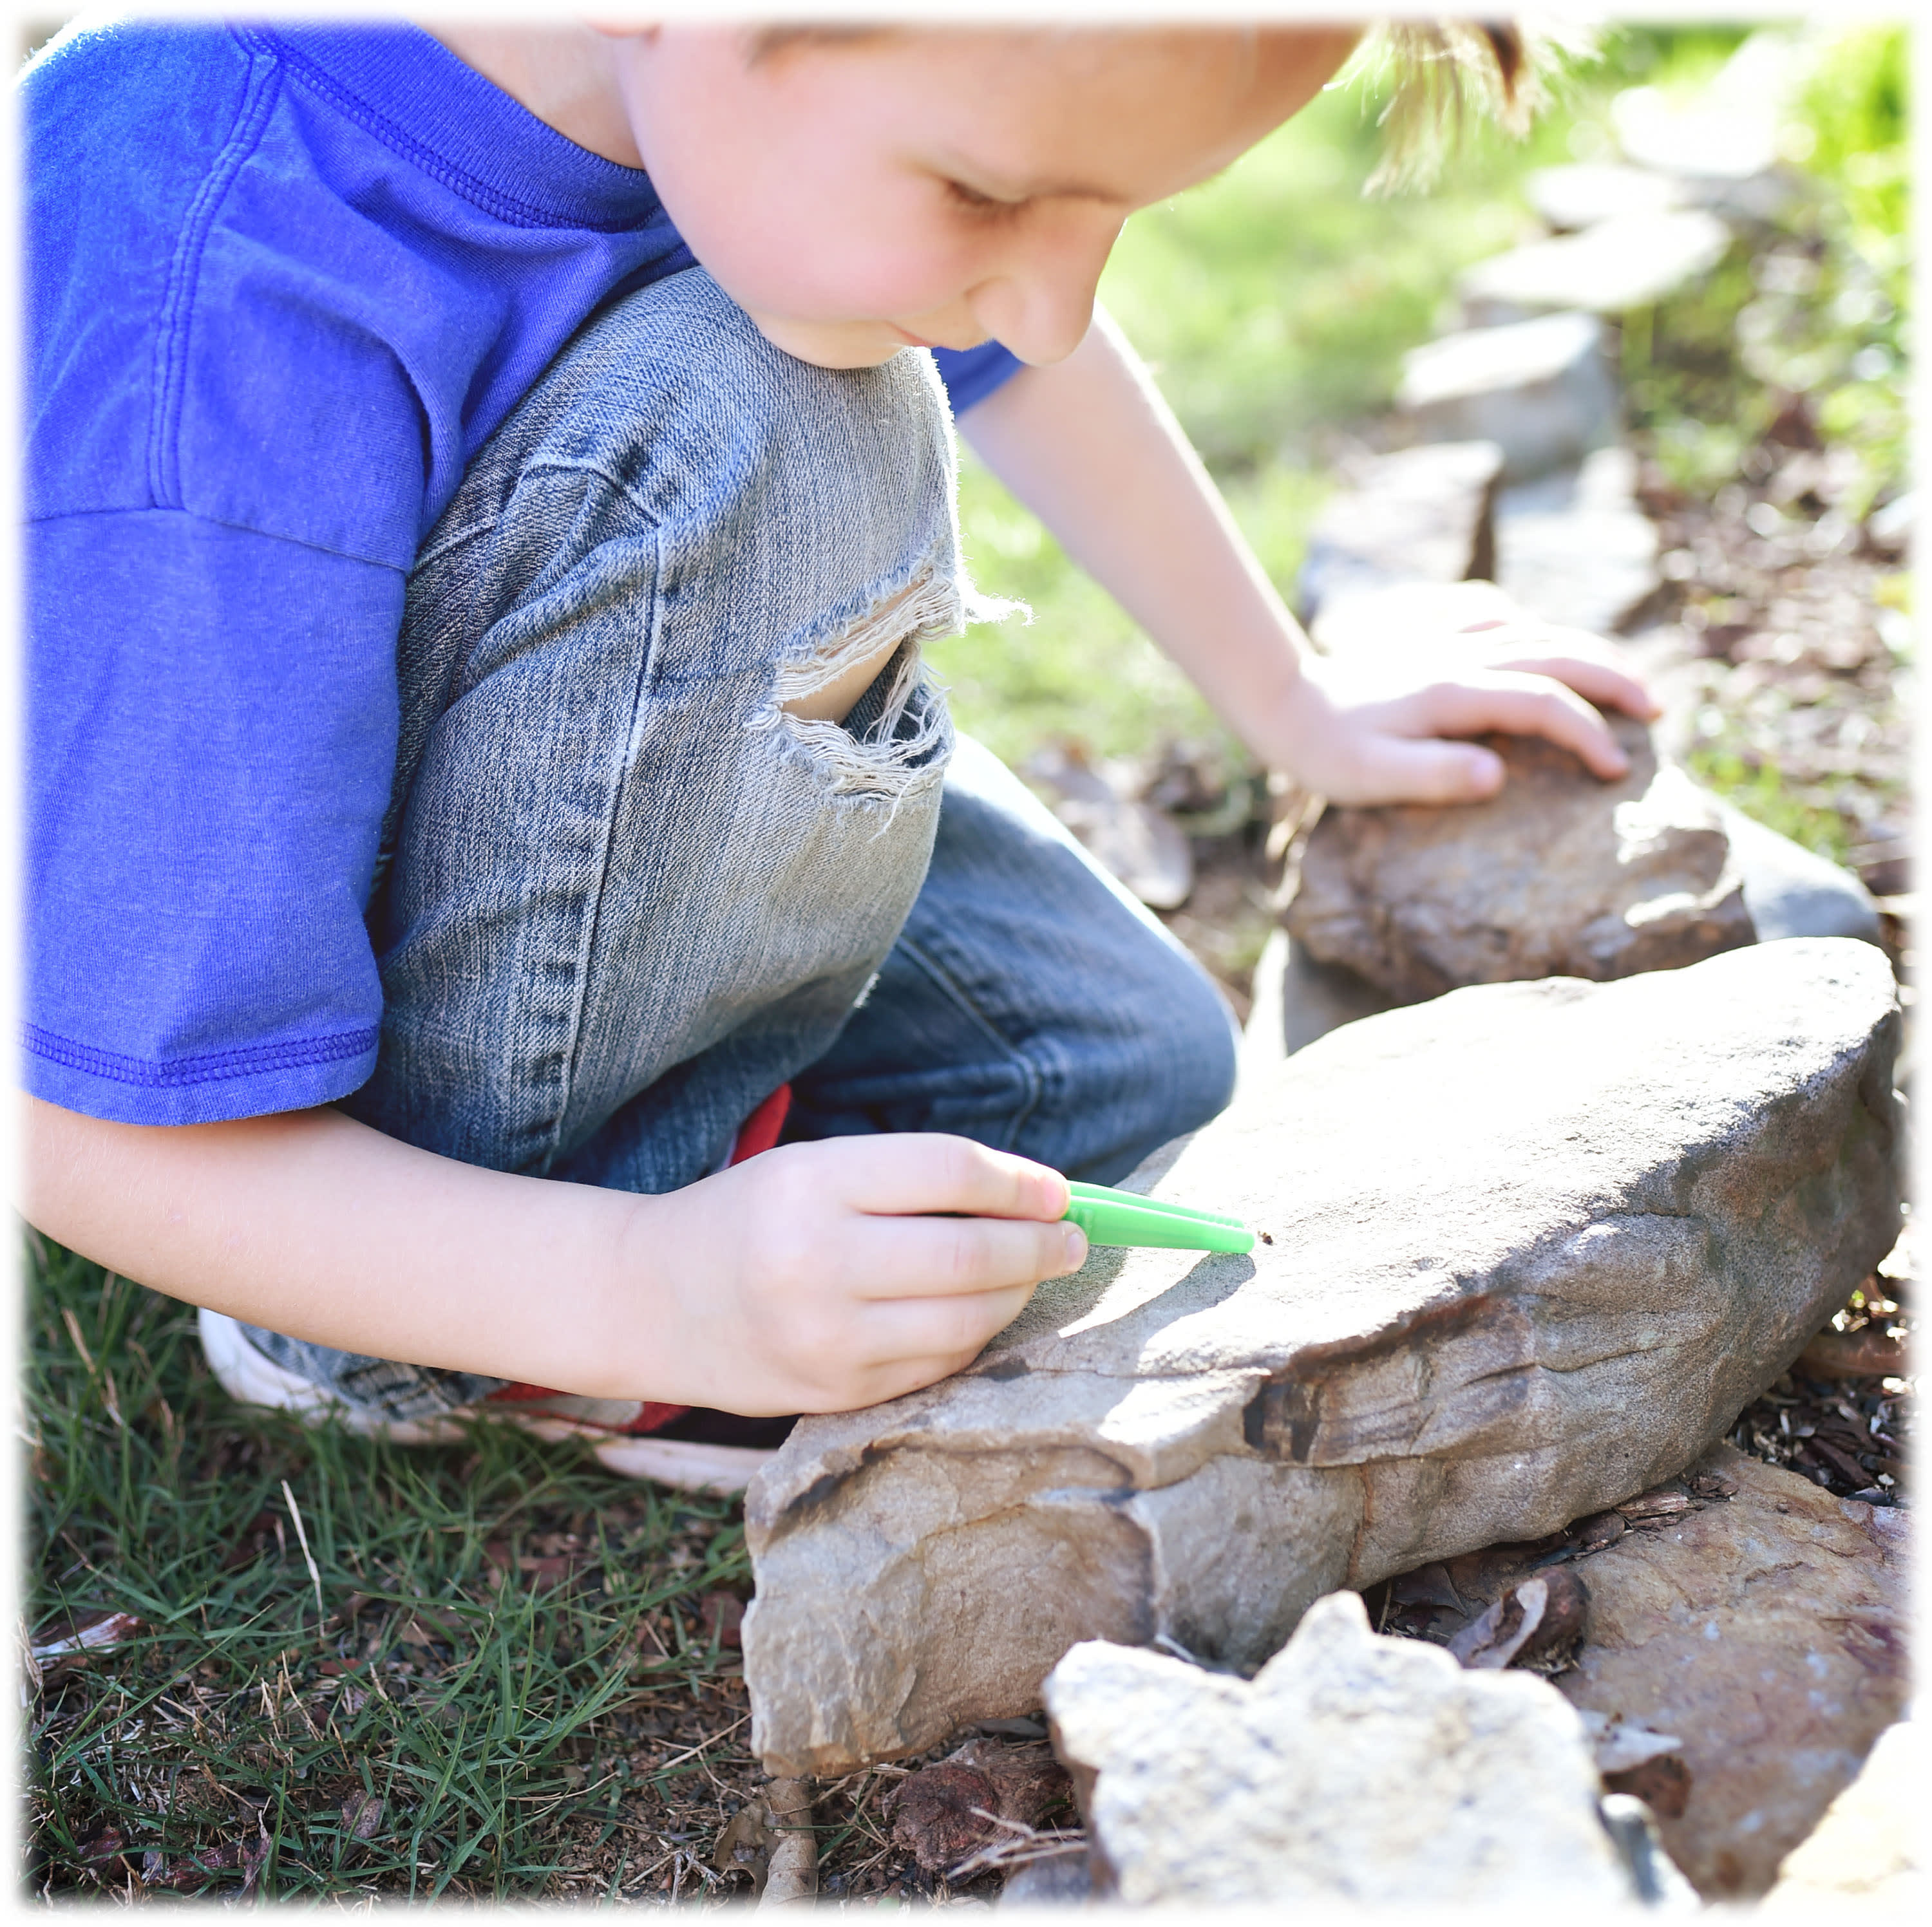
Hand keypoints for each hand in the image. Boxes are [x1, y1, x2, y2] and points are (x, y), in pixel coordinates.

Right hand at [631, 1135, 1086, 1415]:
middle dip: (1042, 1247)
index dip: (1020, 1181)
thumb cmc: (753, 1219)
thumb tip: (1037, 1197)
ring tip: (1031, 1274)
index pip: (949, 1171)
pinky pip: (938, 1366)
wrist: (651, 1300)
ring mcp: (826, 1337)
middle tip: (1072, 1240)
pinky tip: (978, 1312)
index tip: (1058, 1190)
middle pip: (971, 1254)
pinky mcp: (835, 1392)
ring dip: (1018, 1295)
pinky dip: (973, 1336)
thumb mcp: (816, 1170)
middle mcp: (817, 1260)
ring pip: (966, 1320)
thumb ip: (915, 1179)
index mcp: (813, 1183)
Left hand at [1268, 618, 1661, 807]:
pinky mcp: (1430, 639)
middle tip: (1657, 710)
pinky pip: (1494, 615)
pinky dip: (1528, 622)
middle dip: (1612, 679)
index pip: (1542, 705)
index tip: (1617, 770)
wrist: (1283, 705)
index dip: (1587, 734)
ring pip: (1534, 631)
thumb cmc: (1327, 753)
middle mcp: (1459, 657)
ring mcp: (1446, 642)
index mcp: (1453, 692)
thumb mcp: (1372, 779)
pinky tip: (1537, 633)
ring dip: (1585, 651)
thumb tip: (1496, 776)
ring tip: (1623, 679)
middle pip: (1555, 654)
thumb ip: (1434, 778)